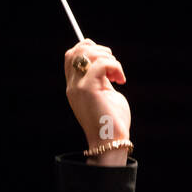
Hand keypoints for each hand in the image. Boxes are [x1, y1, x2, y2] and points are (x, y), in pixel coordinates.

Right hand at [64, 39, 130, 155]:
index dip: (89, 48)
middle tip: (113, 66)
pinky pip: (101, 64)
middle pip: (77, 50)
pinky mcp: (88, 89)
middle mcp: (72, 85)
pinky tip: (121, 80)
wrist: (111, 143)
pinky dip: (115, 66)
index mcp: (74, 86)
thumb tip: (106, 60)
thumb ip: (102, 77)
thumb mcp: (105, 93)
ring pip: (89, 53)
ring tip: (118, 76)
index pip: (71, 55)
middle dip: (99, 50)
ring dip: (109, 58)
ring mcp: (78, 87)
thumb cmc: (113, 122)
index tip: (107, 60)